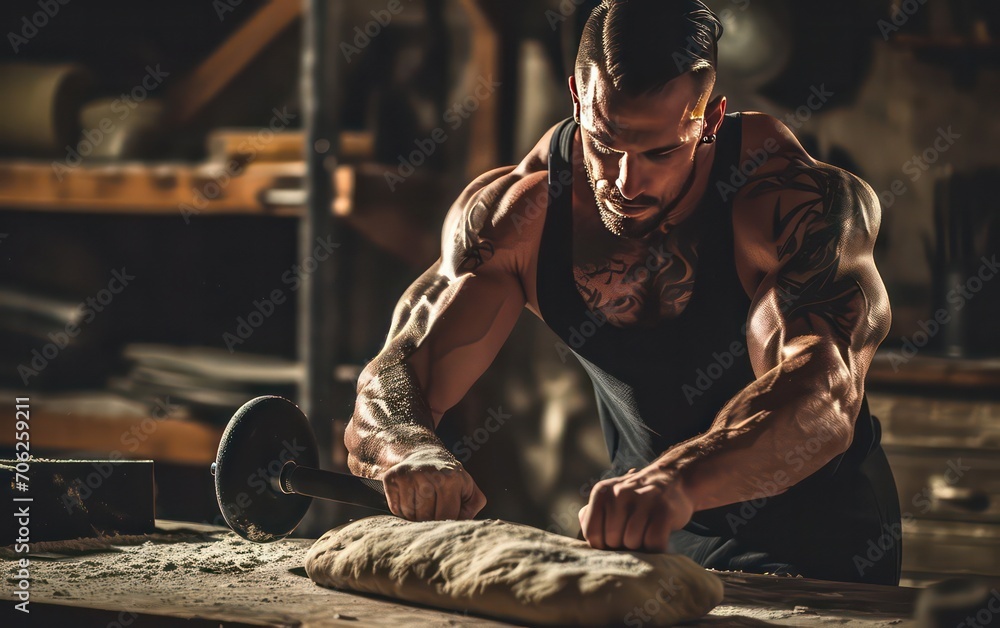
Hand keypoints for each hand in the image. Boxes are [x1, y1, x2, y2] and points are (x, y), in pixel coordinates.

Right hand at [381, 450, 485, 520]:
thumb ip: (473, 506)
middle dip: (430, 519)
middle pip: (426, 517)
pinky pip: (396, 510)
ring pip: (410, 515)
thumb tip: (462, 523)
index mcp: (451, 479)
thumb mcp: (468, 487)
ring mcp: (410, 475)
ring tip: (422, 503)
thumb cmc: (449, 477)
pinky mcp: (392, 478)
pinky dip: (402, 511)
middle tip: (433, 509)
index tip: (445, 517)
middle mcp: (430, 475)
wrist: (423, 454)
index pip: (446, 516)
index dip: (446, 522)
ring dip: (415, 517)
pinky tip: (410, 499)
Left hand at [578, 467, 693, 551]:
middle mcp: (619, 493)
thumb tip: (586, 536)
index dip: (603, 544)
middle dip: (623, 545)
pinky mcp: (664, 510)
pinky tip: (658, 537)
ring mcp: (642, 500)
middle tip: (634, 534)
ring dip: (641, 546)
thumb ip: (592, 515)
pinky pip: (653, 543)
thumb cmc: (636, 499)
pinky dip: (656, 548)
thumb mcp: (610, 498)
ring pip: (633, 543)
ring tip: (646, 532)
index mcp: (602, 492)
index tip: (614, 539)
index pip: (592, 534)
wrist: (672, 480)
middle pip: (613, 541)